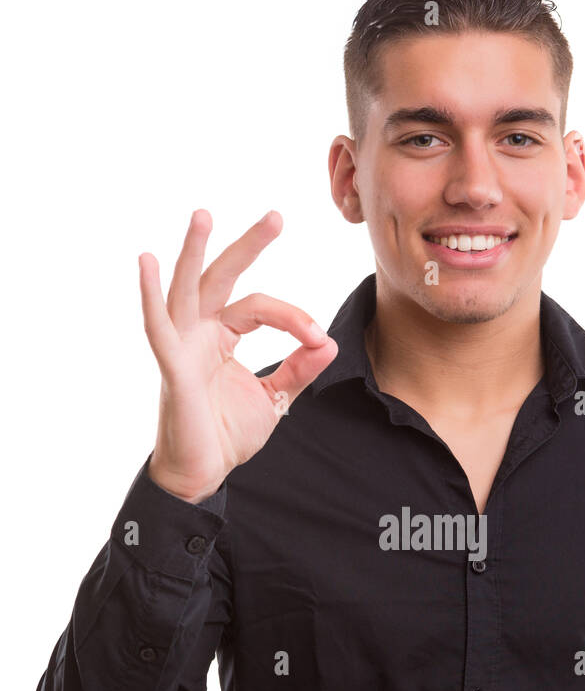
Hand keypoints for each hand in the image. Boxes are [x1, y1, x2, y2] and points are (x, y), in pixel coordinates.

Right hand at [139, 209, 338, 501]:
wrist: (204, 474)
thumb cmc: (227, 434)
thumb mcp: (275, 399)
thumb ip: (299, 369)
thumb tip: (329, 342)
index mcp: (221, 335)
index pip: (258, 307)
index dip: (292, 318)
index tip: (318, 337)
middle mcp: (198, 332)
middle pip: (221, 279)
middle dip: (247, 247)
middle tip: (276, 217)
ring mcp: (182, 347)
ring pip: (187, 290)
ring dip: (194, 253)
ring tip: (204, 216)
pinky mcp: (171, 368)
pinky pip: (158, 327)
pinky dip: (150, 295)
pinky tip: (148, 262)